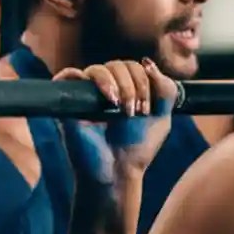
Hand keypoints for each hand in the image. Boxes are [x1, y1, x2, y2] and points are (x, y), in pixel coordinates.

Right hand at [52, 58, 177, 189]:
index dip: (144, 81)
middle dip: (132, 86)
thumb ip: (165, 90)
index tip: (147, 110)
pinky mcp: (68, 103)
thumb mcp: (161, 118)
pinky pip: (68, 75)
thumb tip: (147, 62)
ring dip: (114, 84)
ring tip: (120, 108)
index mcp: (126, 87)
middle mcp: (105, 88)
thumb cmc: (137, 147)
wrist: (117, 171)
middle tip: (134, 113)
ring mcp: (86, 94)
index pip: (134, 67)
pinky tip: (103, 97)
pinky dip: (84, 78)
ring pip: (98, 69)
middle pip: (118, 65)